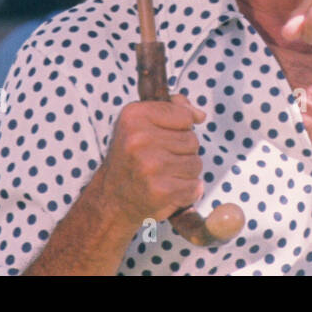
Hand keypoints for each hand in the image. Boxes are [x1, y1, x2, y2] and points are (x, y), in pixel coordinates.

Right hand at [96, 95, 205, 227]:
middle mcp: (139, 138)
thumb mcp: (141, 125)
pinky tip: (168, 191)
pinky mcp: (161, 190)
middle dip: (183, 152)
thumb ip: (172, 110)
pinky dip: (187, 192)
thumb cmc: (131, 160)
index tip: (162, 139)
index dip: (180, 128)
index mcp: (134, 116)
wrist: (112, 200)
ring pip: (196, 163)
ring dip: (185, 172)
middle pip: (192, 139)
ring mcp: (150, 165)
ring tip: (163, 176)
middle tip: (159, 162)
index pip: (184, 115)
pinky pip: (195, 186)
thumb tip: (199, 115)